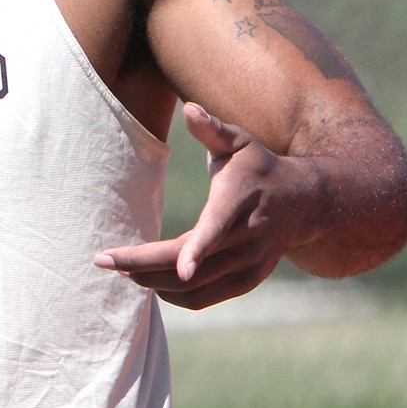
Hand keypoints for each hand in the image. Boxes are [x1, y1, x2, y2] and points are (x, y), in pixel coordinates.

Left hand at [93, 102, 313, 309]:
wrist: (303, 202)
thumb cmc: (258, 166)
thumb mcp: (239, 141)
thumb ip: (212, 129)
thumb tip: (190, 109)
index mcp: (238, 201)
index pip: (216, 229)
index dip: (196, 250)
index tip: (180, 269)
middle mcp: (246, 238)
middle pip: (189, 264)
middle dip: (141, 265)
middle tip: (103, 260)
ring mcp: (249, 265)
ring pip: (193, 288)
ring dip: (152, 282)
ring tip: (120, 270)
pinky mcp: (247, 281)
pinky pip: (205, 298)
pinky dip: (175, 296)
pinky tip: (150, 283)